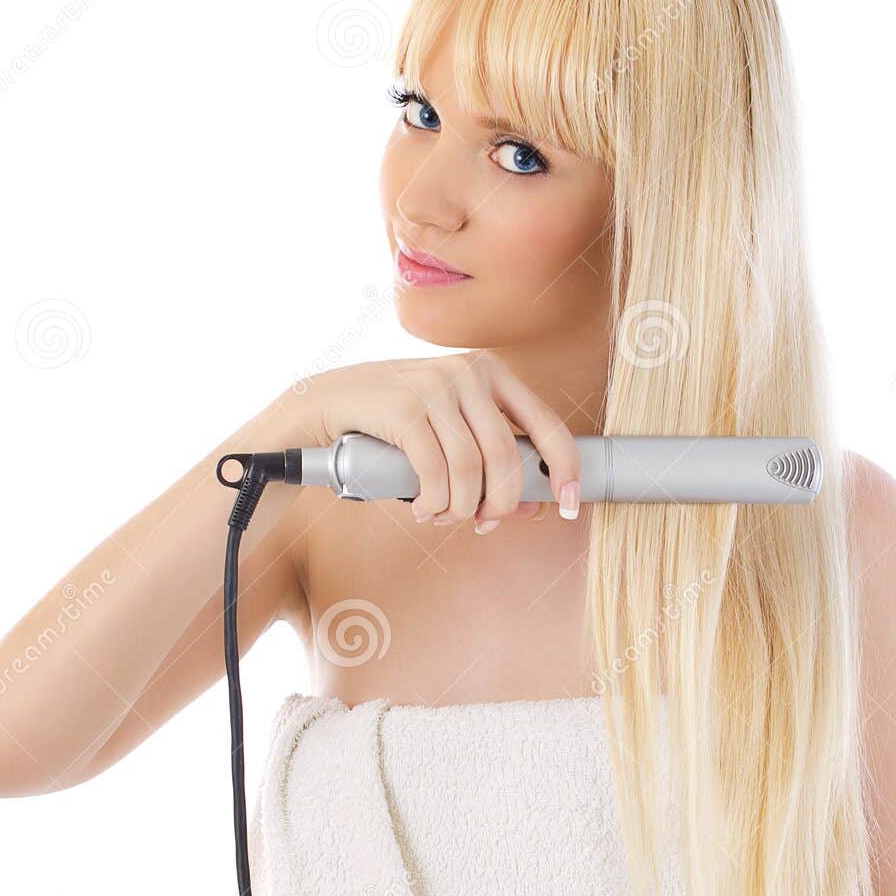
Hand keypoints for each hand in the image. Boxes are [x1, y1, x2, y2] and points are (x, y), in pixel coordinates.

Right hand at [287, 353, 581, 530]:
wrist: (323, 405)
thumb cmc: (392, 425)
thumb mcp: (448, 434)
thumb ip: (489, 463)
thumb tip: (535, 506)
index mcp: (490, 372)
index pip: (547, 424)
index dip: (566, 469)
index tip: (572, 505)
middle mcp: (468, 372)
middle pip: (507, 457)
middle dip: (500, 504)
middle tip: (483, 523)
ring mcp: (436, 386)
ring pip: (471, 471)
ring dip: (460, 508)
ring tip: (442, 515)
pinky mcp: (405, 408)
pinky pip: (437, 474)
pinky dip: (434, 503)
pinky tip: (423, 508)